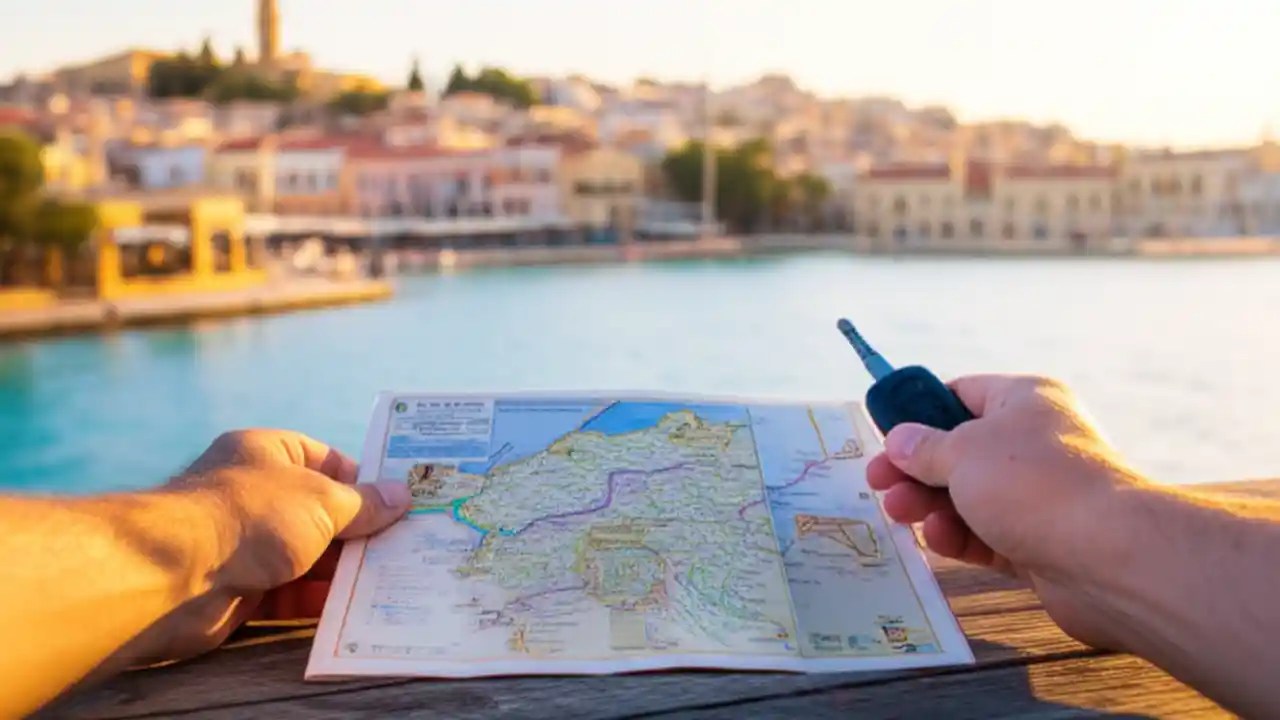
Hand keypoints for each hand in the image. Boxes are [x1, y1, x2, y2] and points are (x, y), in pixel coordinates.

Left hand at [128, 430, 410, 666]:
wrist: (173, 577)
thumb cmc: (251, 516)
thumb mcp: (320, 500)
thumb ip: (363, 503)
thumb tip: (403, 496)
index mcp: (268, 454)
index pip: (325, 460)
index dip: (364, 480)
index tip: (401, 501)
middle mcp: (255, 495)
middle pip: (320, 512)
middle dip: (360, 531)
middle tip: (408, 546)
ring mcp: (246, 544)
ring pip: (308, 556)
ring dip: (344, 570)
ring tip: (392, 579)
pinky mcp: (240, 589)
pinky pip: (289, 594)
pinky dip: (318, 601)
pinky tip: (354, 610)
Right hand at [867, 375, 1145, 648]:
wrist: (1108, 556)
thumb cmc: (1032, 483)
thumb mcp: (962, 452)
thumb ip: (922, 448)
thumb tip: (899, 440)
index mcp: (1024, 400)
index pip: (961, 394)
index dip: (918, 412)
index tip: (883, 434)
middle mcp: (1035, 442)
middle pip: (959, 450)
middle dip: (914, 468)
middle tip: (876, 484)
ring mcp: (1039, 495)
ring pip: (969, 496)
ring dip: (929, 505)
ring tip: (898, 513)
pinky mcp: (1039, 542)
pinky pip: (987, 534)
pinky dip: (959, 536)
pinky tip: (938, 539)